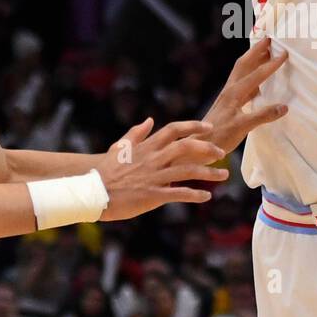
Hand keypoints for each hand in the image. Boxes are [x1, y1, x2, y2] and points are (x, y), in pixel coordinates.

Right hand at [95, 119, 227, 220]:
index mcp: (147, 146)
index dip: (193, 127)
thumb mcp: (120, 147)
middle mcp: (153, 159)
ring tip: (224, 175)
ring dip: (209, 172)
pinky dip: (194, 194)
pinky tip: (206, 196)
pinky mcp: (152, 195)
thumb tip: (150, 120)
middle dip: (207, 148)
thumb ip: (137, 133)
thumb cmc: (105, 170)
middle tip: (222, 152)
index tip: (209, 128)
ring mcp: (154, 176)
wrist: (93, 191)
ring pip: (187, 171)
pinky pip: (178, 194)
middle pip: (186, 147)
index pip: (173, 130)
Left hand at [199, 37, 288, 155]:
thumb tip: (284, 107)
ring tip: (266, 51)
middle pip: (244, 64)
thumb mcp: (242, 127)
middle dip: (257, 50)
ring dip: (254, 59)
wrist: (198, 147)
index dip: (271, 64)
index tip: (284, 53)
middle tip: (270, 37)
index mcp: (234, 93)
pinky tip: (260, 80)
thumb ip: (262, 116)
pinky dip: (253, 76)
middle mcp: (230, 90)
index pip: (256, 75)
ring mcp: (229, 96)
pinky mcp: (229, 103)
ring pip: (242, 71)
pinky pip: (243, 83)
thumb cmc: (218, 137)